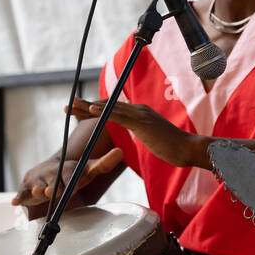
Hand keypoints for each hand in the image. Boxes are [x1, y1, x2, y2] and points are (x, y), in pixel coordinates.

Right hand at [11, 146, 123, 207]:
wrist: (49, 171)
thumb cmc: (72, 174)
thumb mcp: (88, 170)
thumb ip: (104, 164)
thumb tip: (120, 150)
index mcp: (66, 169)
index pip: (69, 175)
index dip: (70, 181)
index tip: (73, 187)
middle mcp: (50, 174)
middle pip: (51, 182)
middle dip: (52, 187)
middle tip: (51, 191)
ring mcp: (37, 181)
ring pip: (36, 187)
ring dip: (35, 191)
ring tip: (37, 192)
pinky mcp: (26, 189)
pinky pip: (21, 193)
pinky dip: (19, 197)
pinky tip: (16, 202)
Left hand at [71, 97, 205, 170]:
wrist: (187, 149)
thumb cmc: (171, 146)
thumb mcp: (151, 137)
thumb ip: (142, 131)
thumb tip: (136, 132)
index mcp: (139, 113)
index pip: (112, 109)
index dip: (93, 109)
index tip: (77, 112)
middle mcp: (138, 109)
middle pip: (107, 105)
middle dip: (85, 105)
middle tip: (67, 106)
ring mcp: (140, 114)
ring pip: (109, 108)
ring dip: (88, 107)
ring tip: (72, 106)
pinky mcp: (142, 122)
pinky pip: (118, 116)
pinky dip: (103, 112)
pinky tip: (90, 111)